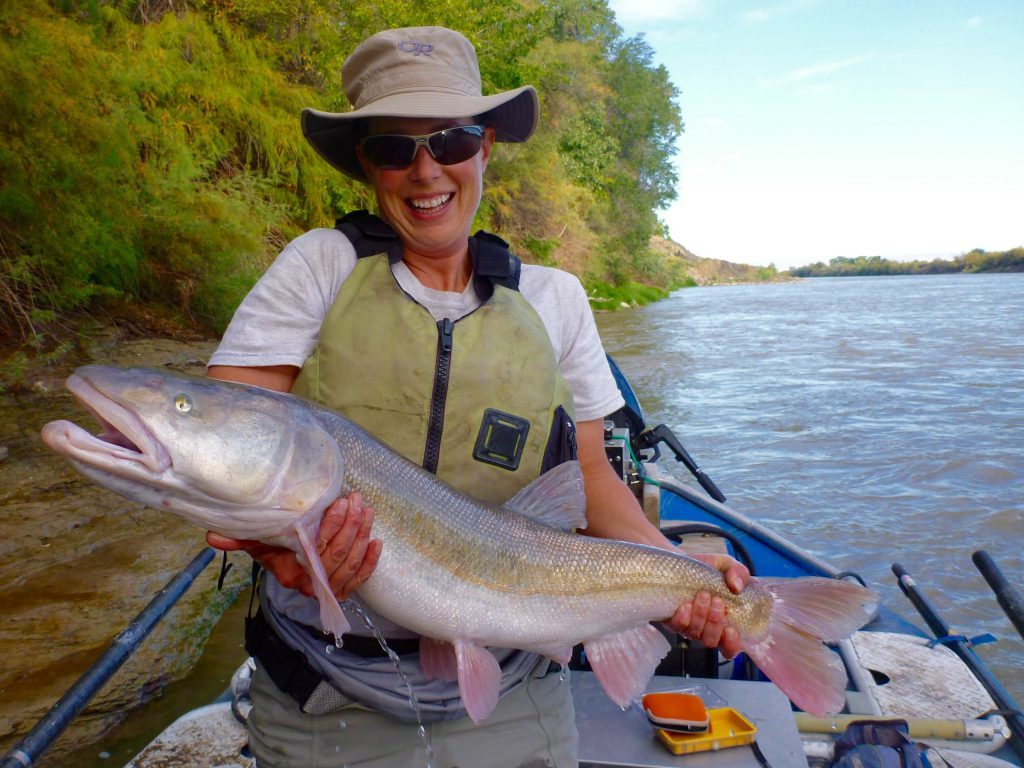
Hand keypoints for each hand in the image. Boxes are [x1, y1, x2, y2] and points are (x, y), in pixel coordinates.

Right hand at [206, 492, 381, 600]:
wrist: (283, 562)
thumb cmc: (273, 546)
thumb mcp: (257, 542)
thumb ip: (239, 539)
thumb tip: (212, 536)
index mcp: (293, 575)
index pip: (316, 553)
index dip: (331, 528)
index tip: (339, 503)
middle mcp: (313, 585)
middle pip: (338, 556)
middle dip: (350, 526)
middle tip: (355, 499)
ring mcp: (330, 587)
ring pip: (351, 563)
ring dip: (362, 535)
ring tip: (366, 510)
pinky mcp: (345, 587)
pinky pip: (361, 577)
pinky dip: (370, 560)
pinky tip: (377, 541)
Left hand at [664, 553, 749, 657]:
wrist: (678, 562)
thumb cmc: (705, 570)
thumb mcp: (726, 565)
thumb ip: (739, 572)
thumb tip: (737, 586)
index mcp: (724, 623)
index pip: (730, 647)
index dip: (732, 645)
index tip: (731, 630)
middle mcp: (705, 629)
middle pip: (711, 641)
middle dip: (715, 622)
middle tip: (716, 600)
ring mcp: (688, 627)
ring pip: (695, 634)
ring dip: (701, 616)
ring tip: (702, 594)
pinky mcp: (671, 621)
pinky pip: (677, 627)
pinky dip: (683, 618)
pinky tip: (685, 605)